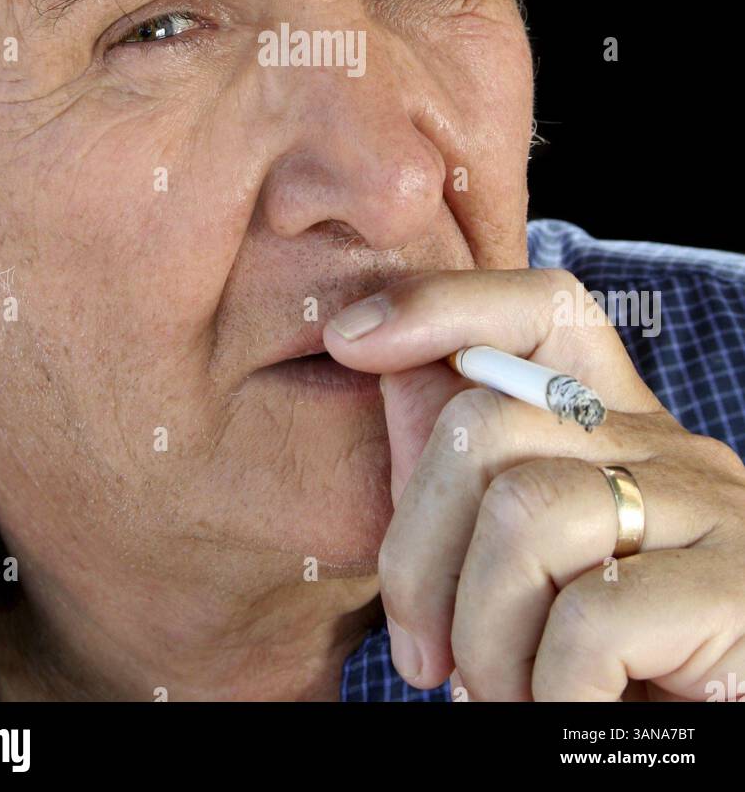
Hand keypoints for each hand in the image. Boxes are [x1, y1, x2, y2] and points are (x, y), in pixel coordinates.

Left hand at [322, 268, 744, 701]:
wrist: (721, 752)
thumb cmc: (602, 672)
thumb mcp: (523, 568)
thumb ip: (462, 475)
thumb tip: (371, 355)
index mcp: (616, 430)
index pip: (537, 311)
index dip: (438, 306)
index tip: (348, 340)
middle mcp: (671, 449)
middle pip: (487, 426)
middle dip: (418, 556)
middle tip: (426, 661)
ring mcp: (712, 511)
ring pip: (527, 517)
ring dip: (484, 639)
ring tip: (501, 698)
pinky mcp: (737, 592)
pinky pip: (592, 618)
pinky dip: (550, 691)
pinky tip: (565, 716)